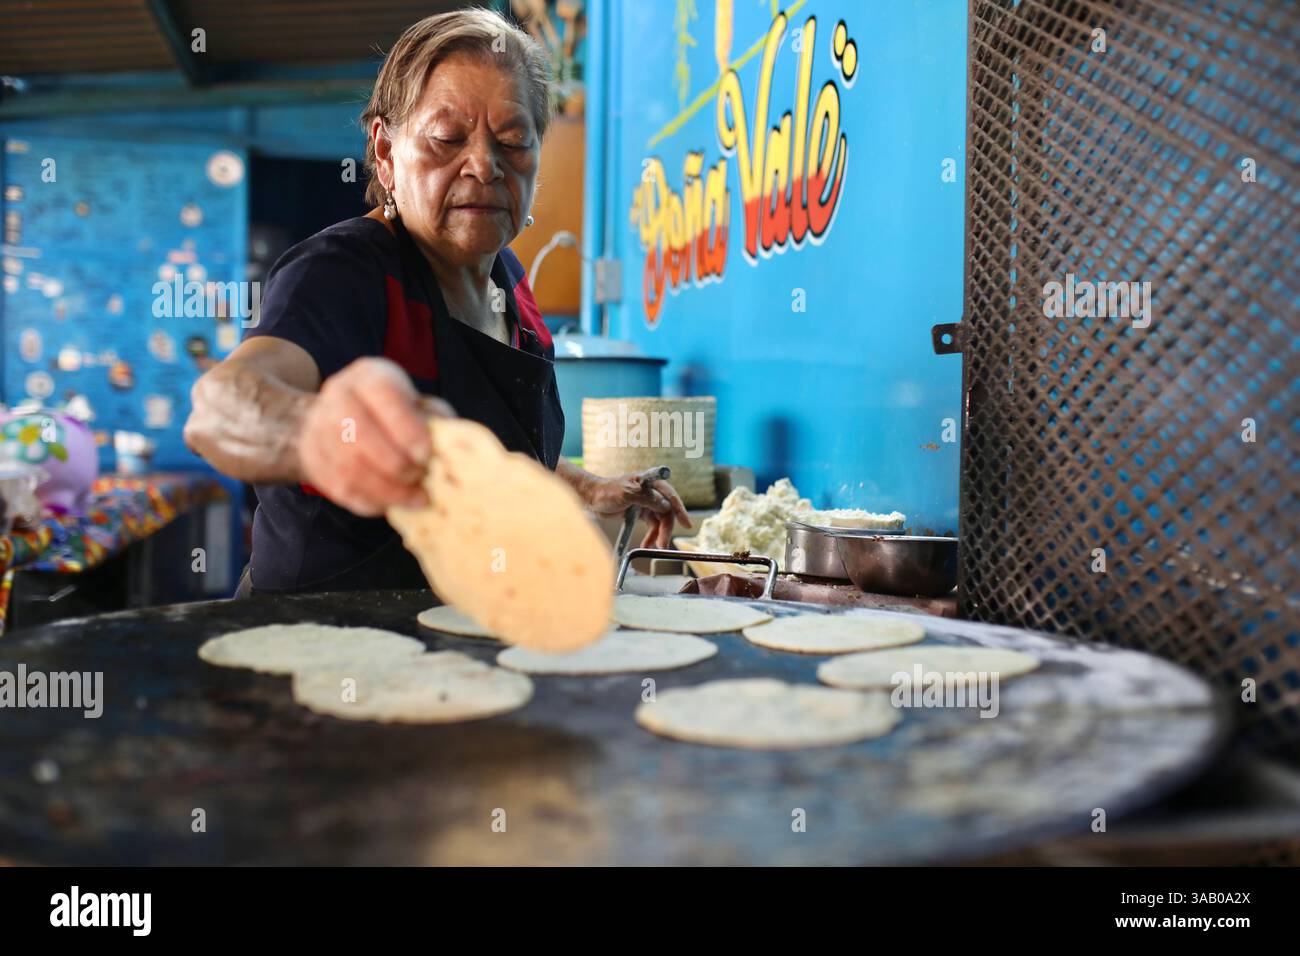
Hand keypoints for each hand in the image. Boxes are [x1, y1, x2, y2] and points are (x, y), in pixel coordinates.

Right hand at [298, 357, 453, 515]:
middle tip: (421, 478)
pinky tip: (394, 504)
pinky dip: (370, 502)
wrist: (342, 416)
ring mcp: (317, 427)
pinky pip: (339, 488)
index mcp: (368, 376)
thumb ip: (435, 421)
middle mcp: (337, 396)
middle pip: (359, 435)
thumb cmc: (395, 413)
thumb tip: (452, 449)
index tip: (426, 454)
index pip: (383, 395)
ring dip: (386, 490)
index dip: (405, 427)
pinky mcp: (311, 458)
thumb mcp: (419, 404)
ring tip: (416, 498)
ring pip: (348, 467)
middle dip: (395, 464)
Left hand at [586, 467, 692, 549]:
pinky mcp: (641, 510)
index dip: (680, 510)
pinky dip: (651, 535)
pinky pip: (651, 525)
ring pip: (660, 520)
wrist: (591, 497)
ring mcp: (647, 501)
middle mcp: (651, 491)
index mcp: (650, 482)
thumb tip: (666, 506)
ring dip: (658, 534)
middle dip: (666, 529)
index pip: (670, 495)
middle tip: (663, 544)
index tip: (686, 524)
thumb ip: (647, 498)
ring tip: (655, 547)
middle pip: (666, 511)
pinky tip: (647, 544)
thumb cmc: (606, 491)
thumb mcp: (627, 493)